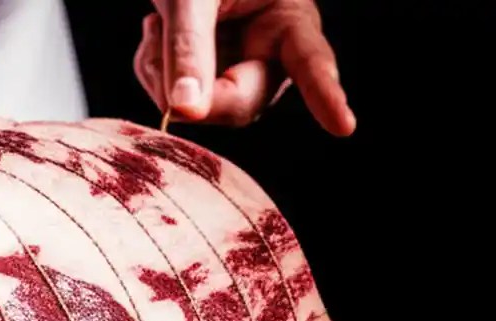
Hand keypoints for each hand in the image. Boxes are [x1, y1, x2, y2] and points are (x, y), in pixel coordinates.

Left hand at [134, 0, 355, 135]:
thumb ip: (188, 49)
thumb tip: (185, 112)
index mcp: (289, 18)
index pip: (311, 61)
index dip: (325, 94)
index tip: (343, 125)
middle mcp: (272, 52)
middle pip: (241, 102)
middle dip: (191, 86)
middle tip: (156, 36)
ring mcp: (239, 70)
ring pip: (201, 108)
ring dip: (160, 74)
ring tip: (155, 24)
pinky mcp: (208, 80)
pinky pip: (176, 100)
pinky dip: (152, 71)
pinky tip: (154, 33)